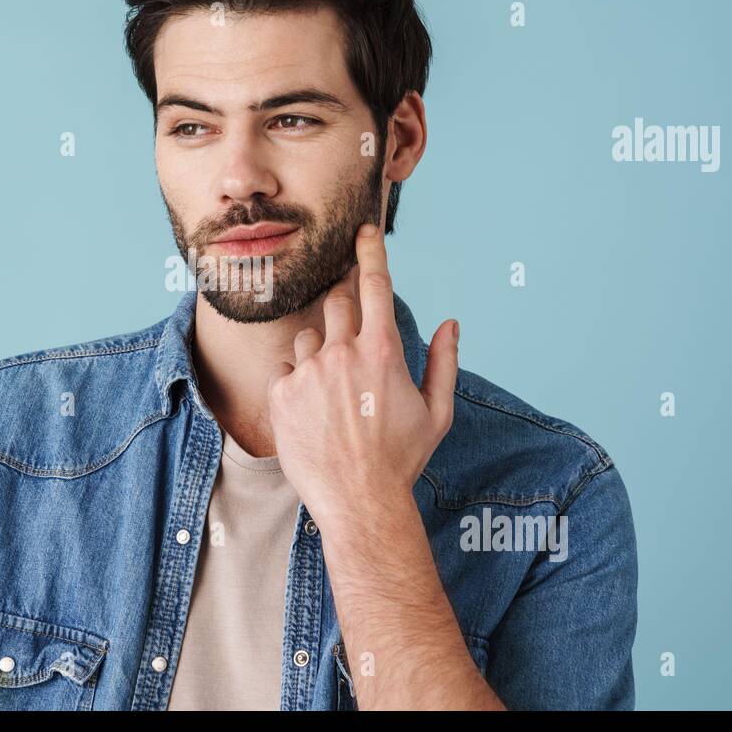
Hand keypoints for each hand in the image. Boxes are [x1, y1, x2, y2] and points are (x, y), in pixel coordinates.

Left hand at [266, 223, 458, 531]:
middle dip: (345, 313)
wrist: (359, 502)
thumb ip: (443, 362)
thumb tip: (450, 324)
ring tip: (335, 396)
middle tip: (353, 349)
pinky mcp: (280, 394)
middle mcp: (342, 353)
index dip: (369, 250)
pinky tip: (313, 410)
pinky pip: (285, 368)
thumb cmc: (401, 459)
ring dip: (320, 352)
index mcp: (382, 350)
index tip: (363, 229)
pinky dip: (297, 380)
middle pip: (335, 302)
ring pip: (307, 336)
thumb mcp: (436, 413)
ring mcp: (307, 372)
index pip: (375, 283)